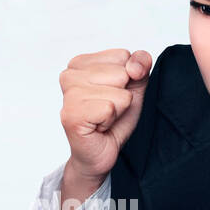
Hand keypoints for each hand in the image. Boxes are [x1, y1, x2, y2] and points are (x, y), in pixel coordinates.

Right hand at [58, 48, 152, 183]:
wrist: (100, 153)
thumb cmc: (113, 120)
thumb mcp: (133, 88)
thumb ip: (141, 66)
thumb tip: (136, 65)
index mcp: (80, 63)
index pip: (123, 56)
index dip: (127, 80)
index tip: (111, 96)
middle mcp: (69, 75)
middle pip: (122, 73)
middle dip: (123, 96)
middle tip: (107, 111)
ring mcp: (69, 94)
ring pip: (119, 93)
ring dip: (117, 111)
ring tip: (102, 119)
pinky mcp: (72, 114)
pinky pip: (110, 108)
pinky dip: (111, 122)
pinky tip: (98, 127)